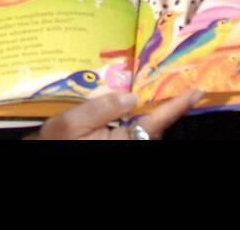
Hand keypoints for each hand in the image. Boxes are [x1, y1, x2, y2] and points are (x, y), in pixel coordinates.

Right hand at [30, 89, 202, 139]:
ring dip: (151, 114)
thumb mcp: (72, 123)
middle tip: (176, 84)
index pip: (157, 121)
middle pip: (154, 126)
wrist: (42, 155)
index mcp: (123, 142)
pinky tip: (132, 107)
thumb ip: (103, 107)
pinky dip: (139, 120)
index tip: (197, 91)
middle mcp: (128, 147)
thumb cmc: (55, 145)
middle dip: (165, 107)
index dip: (178, 105)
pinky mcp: (117, 146)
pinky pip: (134, 134)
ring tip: (156, 93)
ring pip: (145, 131)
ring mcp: (124, 147)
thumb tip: (131, 96)